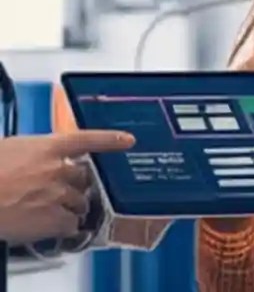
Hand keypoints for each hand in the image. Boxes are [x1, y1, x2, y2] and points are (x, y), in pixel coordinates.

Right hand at [0, 131, 134, 243]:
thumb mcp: (9, 151)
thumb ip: (32, 154)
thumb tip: (38, 160)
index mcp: (47, 147)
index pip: (87, 139)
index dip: (110, 140)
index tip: (128, 140)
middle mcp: (59, 168)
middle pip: (84, 177)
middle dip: (73, 185)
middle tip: (53, 192)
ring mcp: (59, 194)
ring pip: (79, 202)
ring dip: (69, 207)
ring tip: (43, 210)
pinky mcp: (56, 219)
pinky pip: (72, 224)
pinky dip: (64, 228)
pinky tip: (48, 227)